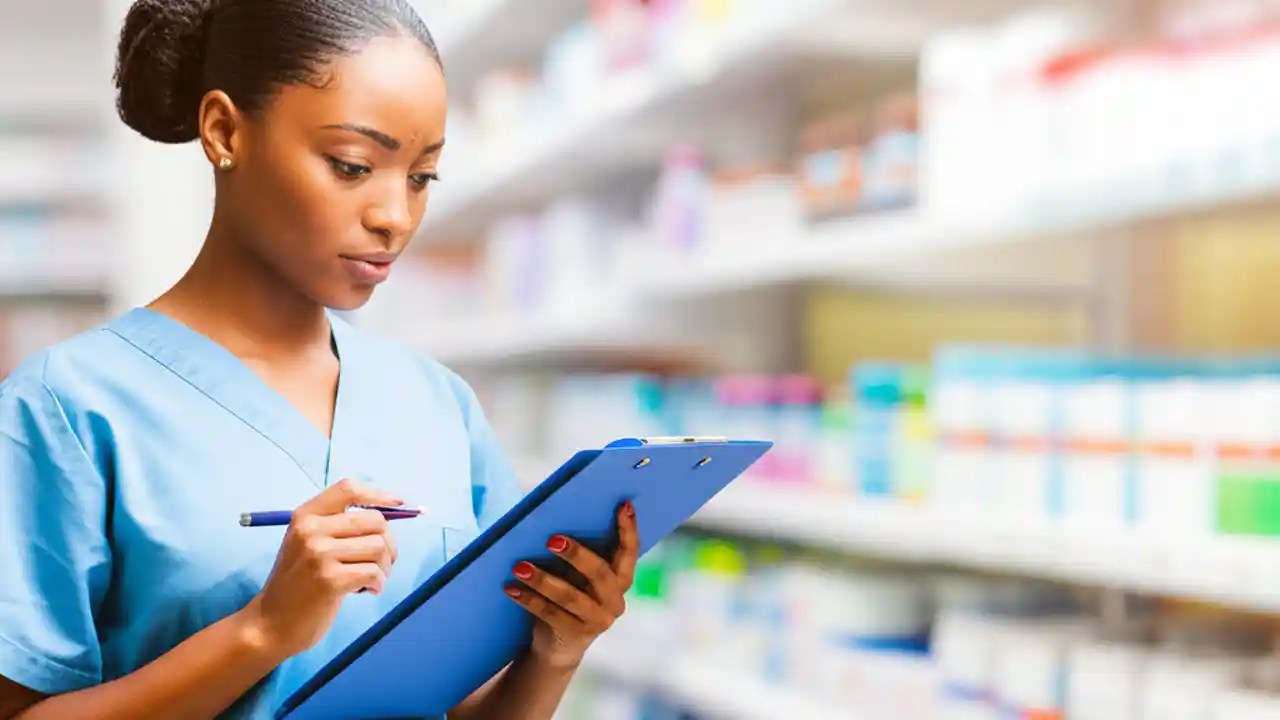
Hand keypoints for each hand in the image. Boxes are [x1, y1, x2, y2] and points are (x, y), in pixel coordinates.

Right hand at [242, 479, 401, 658]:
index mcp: (305, 515)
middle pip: (374, 520)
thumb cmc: (298, 583)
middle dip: (389, 543)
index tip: (398, 504)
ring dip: (384, 567)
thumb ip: (340, 526)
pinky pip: (374, 573)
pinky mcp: (330, 580)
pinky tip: (366, 591)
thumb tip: (392, 511)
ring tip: (371, 579)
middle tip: (382, 562)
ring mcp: (319, 554)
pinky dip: (378, 583)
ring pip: (379, 547)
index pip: (348, 489)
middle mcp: (311, 529)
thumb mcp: (308, 543)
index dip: (378, 494)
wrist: (271, 623)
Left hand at [505, 501, 639, 668]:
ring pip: (570, 596)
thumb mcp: (577, 576)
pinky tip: (511, 588)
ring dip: (543, 580)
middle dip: (577, 555)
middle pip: (600, 574)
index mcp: (620, 580)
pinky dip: (529, 600)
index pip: (629, 553)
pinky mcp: (575, 636)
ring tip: (519, 567)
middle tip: (552, 539)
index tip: (623, 505)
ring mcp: (598, 621)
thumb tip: (557, 523)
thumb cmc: (568, 597)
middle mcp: (615, 601)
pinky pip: (551, 614)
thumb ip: (579, 556)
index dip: (629, 530)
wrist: (557, 647)